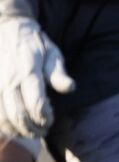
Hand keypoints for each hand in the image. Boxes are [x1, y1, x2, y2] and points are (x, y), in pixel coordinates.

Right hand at [0, 0, 73, 141]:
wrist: (8, 29)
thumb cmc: (34, 44)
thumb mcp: (52, 54)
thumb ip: (59, 73)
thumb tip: (69, 88)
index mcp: (29, 72)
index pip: (37, 104)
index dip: (45, 118)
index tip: (50, 121)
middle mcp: (9, 81)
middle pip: (18, 115)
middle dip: (31, 129)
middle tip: (41, 132)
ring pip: (3, 117)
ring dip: (16, 130)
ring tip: (28, 133)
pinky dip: (2, 124)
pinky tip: (12, 126)